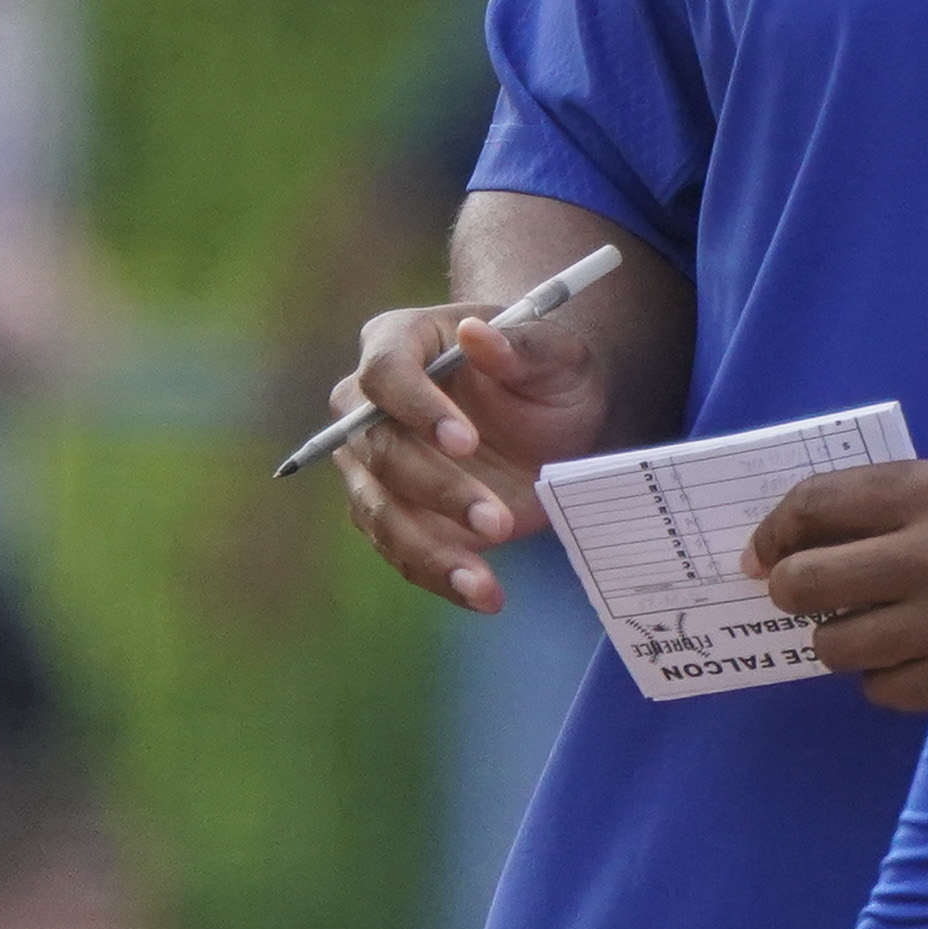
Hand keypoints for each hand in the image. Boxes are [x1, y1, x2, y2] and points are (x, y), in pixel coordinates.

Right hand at [331, 300, 616, 612]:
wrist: (557, 418)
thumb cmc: (550, 371)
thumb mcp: (557, 354)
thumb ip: (520, 346)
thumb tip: (476, 334)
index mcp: (402, 341)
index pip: (385, 371)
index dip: (416, 407)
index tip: (465, 441)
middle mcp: (369, 403)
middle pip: (378, 448)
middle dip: (436, 489)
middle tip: (497, 520)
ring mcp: (373, 462)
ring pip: (378, 510)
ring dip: (429, 548)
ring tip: (483, 581)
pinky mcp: (391, 512)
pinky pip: (400, 549)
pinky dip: (439, 575)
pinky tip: (482, 594)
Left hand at [741, 460, 927, 710]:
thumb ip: (892, 506)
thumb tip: (796, 541)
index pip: (818, 503)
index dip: (775, 529)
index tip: (761, 552)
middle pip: (806, 582)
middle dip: (792, 589)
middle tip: (805, 593)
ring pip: (835, 645)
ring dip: (840, 637)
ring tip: (873, 624)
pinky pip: (880, 690)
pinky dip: (885, 676)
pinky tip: (916, 655)